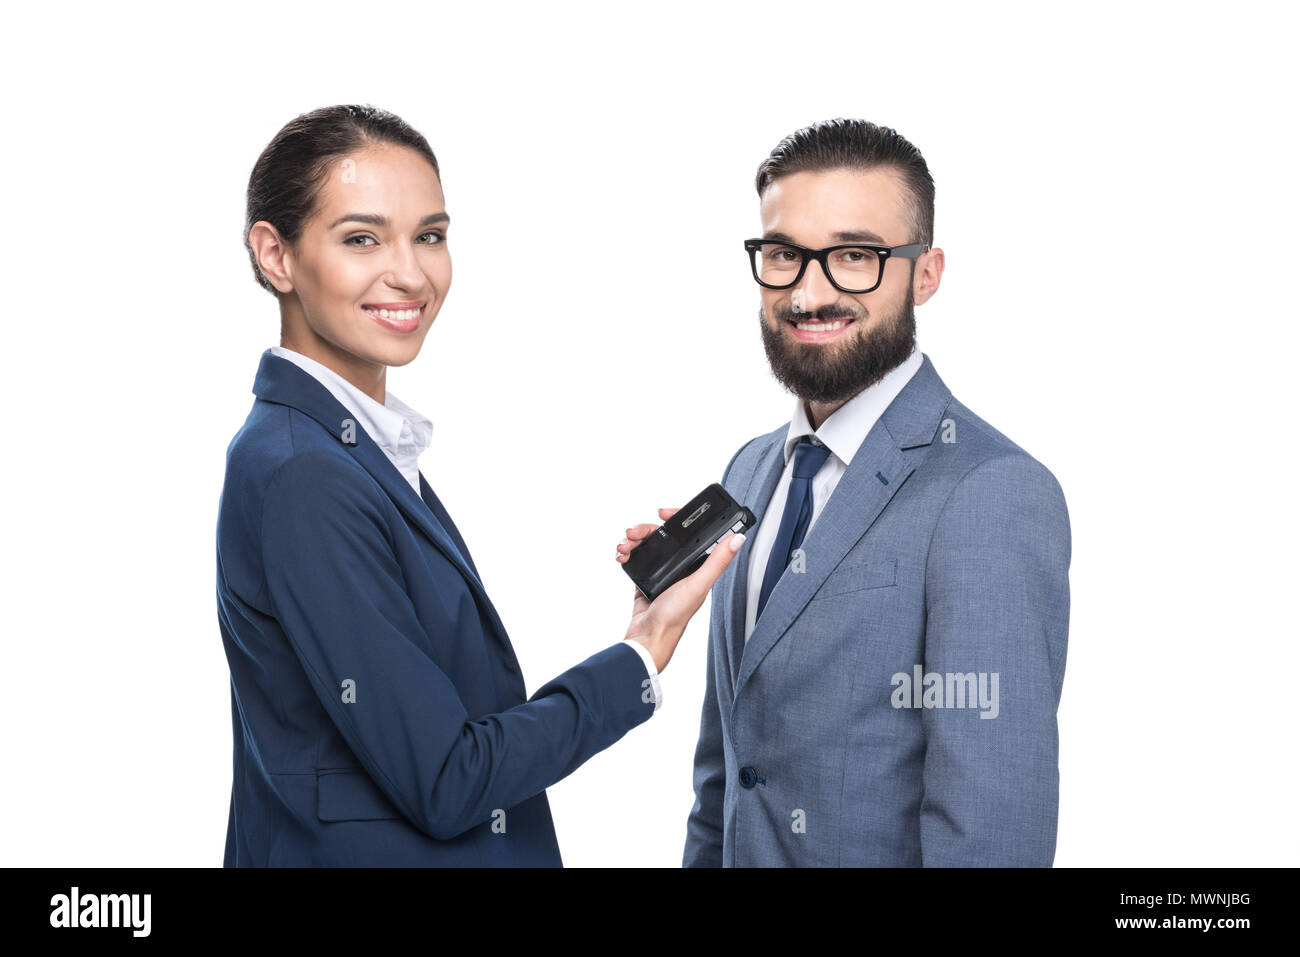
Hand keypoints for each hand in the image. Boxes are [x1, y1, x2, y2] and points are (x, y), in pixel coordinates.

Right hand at [616, 507, 744, 671]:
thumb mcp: (698, 585)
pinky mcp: (646, 577)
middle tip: (634, 532)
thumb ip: (717, 561)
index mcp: (697, 565)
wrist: (648, 636)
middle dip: (646, 529)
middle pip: (663, 535)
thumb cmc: (674, 617)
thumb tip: (737, 539)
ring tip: (624, 546)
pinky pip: (637, 556)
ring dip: (633, 540)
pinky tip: (622, 556)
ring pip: (647, 544)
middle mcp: (682, 566)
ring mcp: (662, 571)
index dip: (677, 520)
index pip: (690, 533)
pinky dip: (628, 552)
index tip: (664, 514)